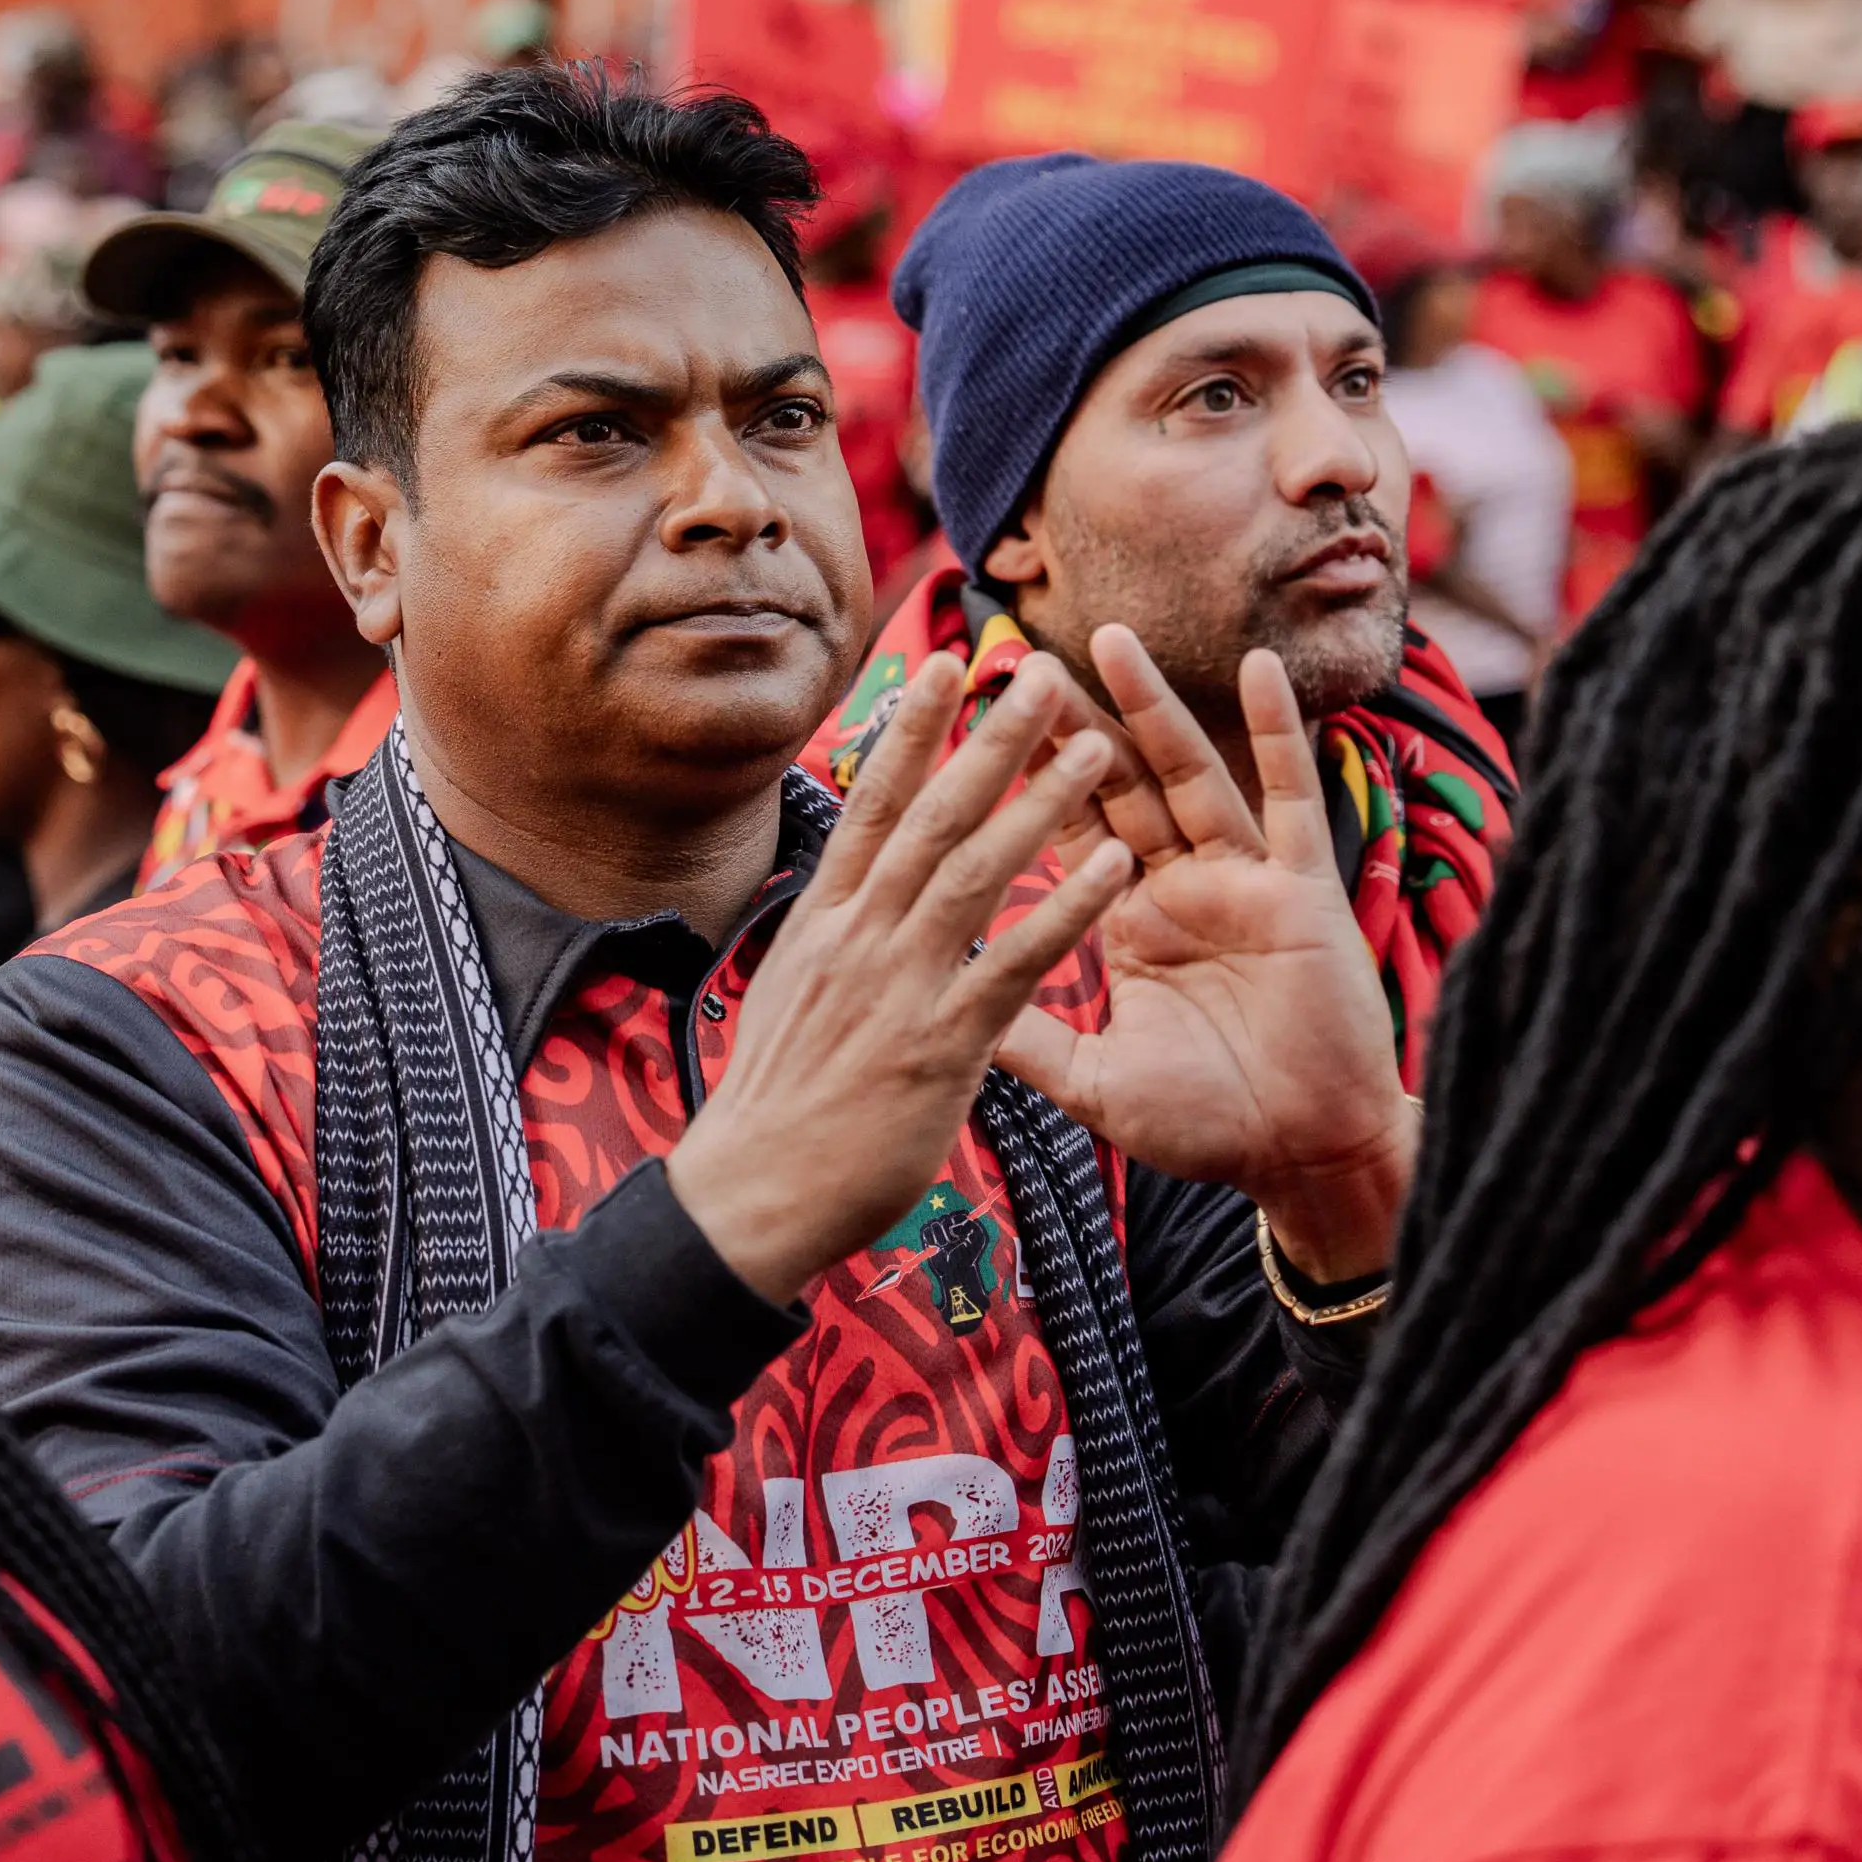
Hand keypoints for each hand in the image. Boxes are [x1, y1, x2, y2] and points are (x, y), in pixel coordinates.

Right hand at [668, 652, 1134, 1304]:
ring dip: (1042, 802)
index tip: (943, 664)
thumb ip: (828, 944)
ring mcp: (896, 985)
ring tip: (1099, 745)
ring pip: (975, 869)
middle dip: (990, 738)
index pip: (871, 805)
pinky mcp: (939, 1044)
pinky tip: (1112, 865)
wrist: (749, 1197)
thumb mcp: (789, 1000)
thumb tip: (843, 904)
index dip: (911, 730)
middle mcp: (857, 937)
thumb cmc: (775, 1111)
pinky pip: (1015, 962)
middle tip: (1041, 673)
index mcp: (822, 923)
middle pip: (931, 815)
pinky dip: (1066, 907)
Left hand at [992, 628, 1416, 1285]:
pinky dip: (1278, 732)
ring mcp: (1243, 879)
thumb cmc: (1209, 1126)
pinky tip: (1256, 668)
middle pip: (1117, 787)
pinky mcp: (1303, 887)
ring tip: (1109, 639)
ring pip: (1188, 773)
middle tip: (1023, 659)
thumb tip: (947, 1002)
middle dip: (1073, 725)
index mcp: (1125, 924)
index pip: (1064, 833)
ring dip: (1151, 706)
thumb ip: (1033, 1037)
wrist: (1305, 1158)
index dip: (1024, 779)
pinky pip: (1291, 796)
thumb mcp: (1100, 1080)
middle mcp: (1180, 887)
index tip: (975, 721)